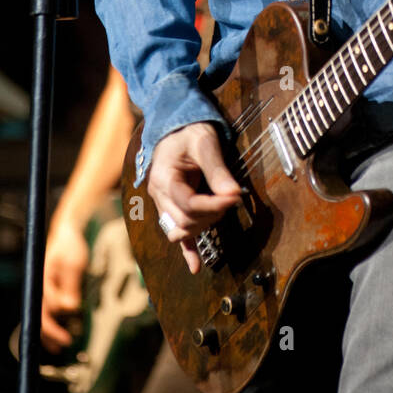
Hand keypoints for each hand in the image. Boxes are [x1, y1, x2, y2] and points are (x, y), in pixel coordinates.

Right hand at [40, 218, 88, 351]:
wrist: (67, 232)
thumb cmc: (69, 245)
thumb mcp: (74, 263)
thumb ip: (70, 285)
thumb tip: (69, 308)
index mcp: (42, 280)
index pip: (44, 310)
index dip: (52, 327)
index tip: (64, 338)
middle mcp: (39, 286)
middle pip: (39, 316)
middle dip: (50, 334)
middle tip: (65, 344)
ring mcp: (43, 289)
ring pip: (41, 316)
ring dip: (49, 333)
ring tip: (60, 347)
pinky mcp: (49, 291)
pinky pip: (47, 311)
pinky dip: (51, 324)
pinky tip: (58, 334)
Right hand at [146, 121, 243, 275]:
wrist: (176, 126)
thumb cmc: (190, 131)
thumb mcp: (205, 143)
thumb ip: (217, 170)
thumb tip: (233, 194)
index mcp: (164, 178)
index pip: (188, 203)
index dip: (213, 205)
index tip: (234, 198)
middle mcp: (159, 194)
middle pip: (185, 220)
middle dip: (212, 213)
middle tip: (232, 199)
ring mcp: (162, 204)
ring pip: (182, 229)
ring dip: (204, 224)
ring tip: (222, 208)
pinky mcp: (170, 209)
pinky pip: (177, 234)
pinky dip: (187, 250)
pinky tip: (196, 267)